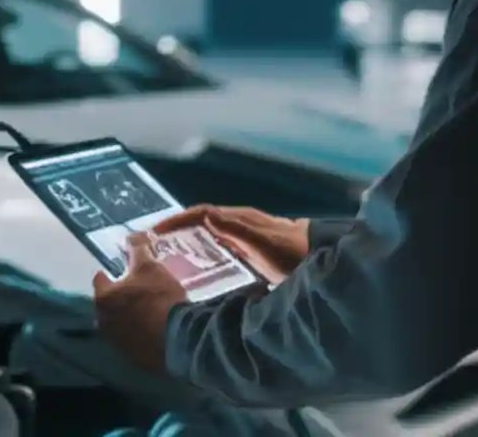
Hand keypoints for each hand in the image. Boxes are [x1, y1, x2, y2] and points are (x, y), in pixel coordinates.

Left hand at [92, 232, 187, 374]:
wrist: (178, 339)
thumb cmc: (159, 297)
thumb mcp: (150, 267)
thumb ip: (138, 250)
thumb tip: (132, 235)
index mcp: (104, 298)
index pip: (100, 279)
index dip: (110, 273)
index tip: (121, 270)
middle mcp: (103, 321)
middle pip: (106, 304)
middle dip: (117, 297)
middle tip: (135, 290)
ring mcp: (116, 342)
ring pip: (117, 323)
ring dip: (127, 316)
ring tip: (145, 309)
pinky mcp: (132, 356)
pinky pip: (131, 339)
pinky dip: (137, 332)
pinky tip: (152, 328)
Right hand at [154, 205, 309, 284]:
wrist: (322, 259)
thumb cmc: (293, 253)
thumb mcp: (263, 243)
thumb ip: (237, 229)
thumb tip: (206, 213)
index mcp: (239, 219)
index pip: (200, 212)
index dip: (177, 220)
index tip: (155, 231)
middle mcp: (241, 222)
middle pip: (203, 220)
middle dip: (178, 228)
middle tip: (156, 243)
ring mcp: (248, 235)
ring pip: (211, 232)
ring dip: (190, 238)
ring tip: (171, 254)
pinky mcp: (254, 249)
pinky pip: (222, 244)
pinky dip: (206, 249)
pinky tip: (203, 265)